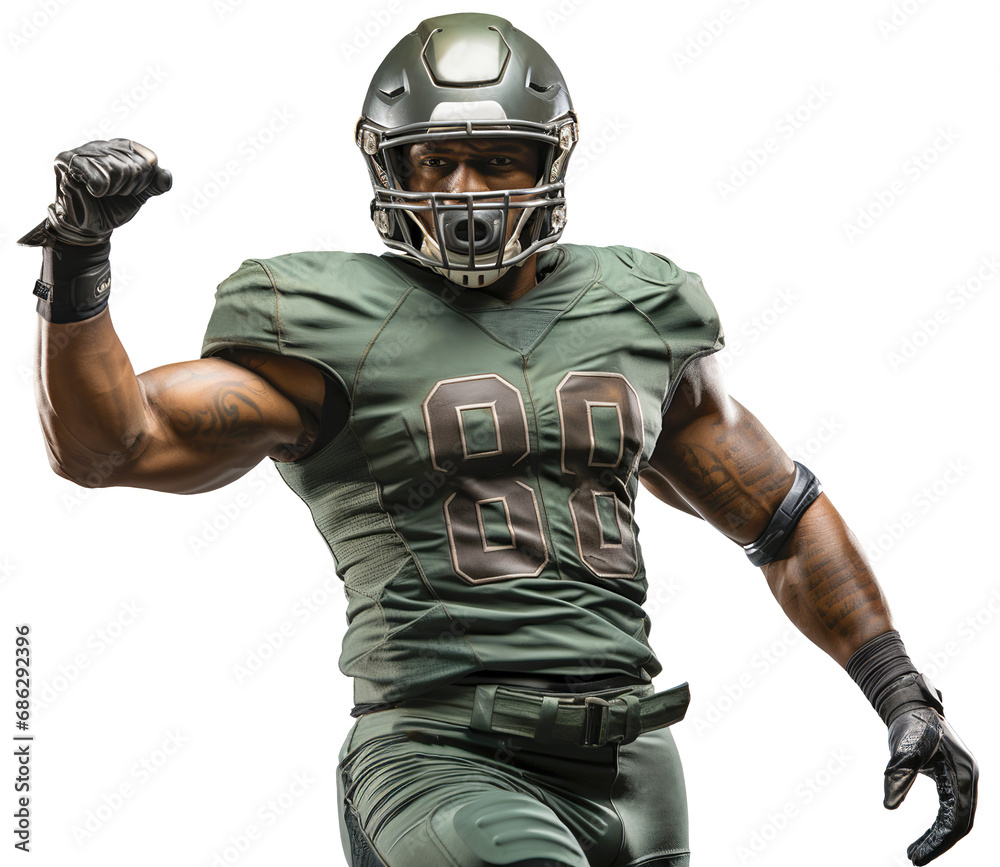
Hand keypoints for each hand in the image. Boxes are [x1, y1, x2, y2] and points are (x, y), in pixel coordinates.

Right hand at [19, 138, 171, 246]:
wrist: (89, 226)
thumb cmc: (112, 206)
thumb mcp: (139, 195)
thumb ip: (156, 184)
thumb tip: (166, 175)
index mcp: (122, 147)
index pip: (149, 160)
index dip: (144, 181)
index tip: (131, 190)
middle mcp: (104, 144)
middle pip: (133, 166)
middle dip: (128, 188)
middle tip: (114, 193)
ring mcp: (84, 150)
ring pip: (116, 170)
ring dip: (114, 190)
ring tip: (103, 193)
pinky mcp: (66, 160)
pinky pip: (97, 177)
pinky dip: (100, 190)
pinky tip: (92, 191)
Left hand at [883, 707, 977, 864]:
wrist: (911, 702)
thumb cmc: (909, 723)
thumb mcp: (903, 749)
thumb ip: (898, 775)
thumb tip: (888, 806)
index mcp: (964, 774)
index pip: (956, 820)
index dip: (938, 841)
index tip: (917, 857)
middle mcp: (969, 778)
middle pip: (959, 823)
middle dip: (938, 843)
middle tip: (912, 858)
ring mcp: (962, 778)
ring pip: (955, 818)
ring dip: (938, 836)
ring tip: (914, 852)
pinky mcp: (952, 777)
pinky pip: (950, 808)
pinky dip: (938, 824)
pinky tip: (925, 834)